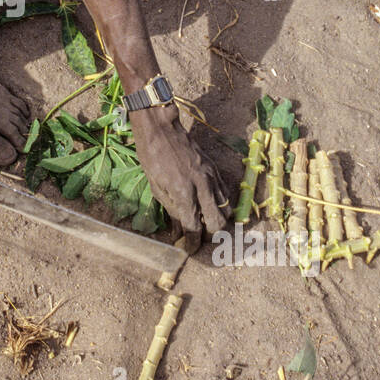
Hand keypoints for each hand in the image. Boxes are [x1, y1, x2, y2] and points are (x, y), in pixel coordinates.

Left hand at [129, 103, 230, 249]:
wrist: (162, 130)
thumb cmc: (152, 158)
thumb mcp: (157, 188)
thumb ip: (172, 211)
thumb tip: (179, 232)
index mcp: (184, 194)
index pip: (194, 228)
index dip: (192, 243)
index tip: (189, 249)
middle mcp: (202, 187)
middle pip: (218, 223)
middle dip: (210, 236)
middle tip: (200, 239)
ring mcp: (211, 178)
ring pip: (227, 210)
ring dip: (219, 221)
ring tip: (207, 225)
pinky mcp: (215, 170)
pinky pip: (226, 194)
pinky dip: (221, 205)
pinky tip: (211, 208)